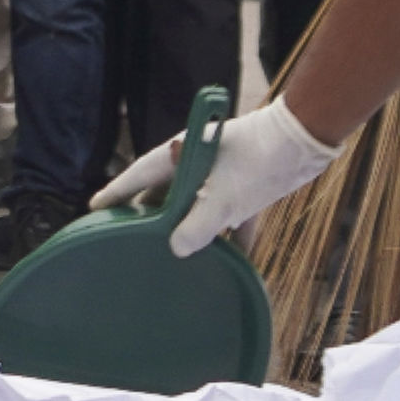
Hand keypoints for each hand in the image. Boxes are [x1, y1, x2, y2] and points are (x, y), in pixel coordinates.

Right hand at [90, 95, 347, 257]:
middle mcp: (195, 164)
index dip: (116, 193)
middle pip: (164, 193)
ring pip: (197, 205)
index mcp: (179, 155)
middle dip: (151, 217)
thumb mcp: (224, 198)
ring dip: (191, 228)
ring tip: (175, 255)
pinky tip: (231, 260)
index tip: (94, 208)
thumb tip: (176, 249)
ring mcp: (220, 174)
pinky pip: (230, 214)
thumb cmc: (258, 162)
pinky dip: (230, 234)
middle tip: (133, 242)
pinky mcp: (245, 186)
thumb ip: (198, 227)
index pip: (138, 176)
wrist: (305, 141)